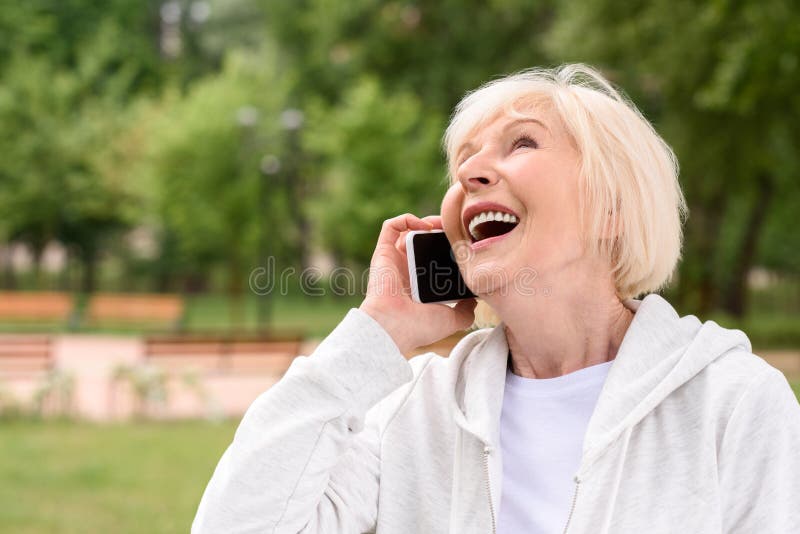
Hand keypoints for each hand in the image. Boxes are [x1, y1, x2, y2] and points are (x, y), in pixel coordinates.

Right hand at [359, 213, 476, 354]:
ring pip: (408, 230)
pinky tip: (424, 226)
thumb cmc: (417, 327)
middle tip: (456, 232)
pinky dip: (406, 220)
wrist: (393, 327)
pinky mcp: (383, 252)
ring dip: (427, 222)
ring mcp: (394, 260)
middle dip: (440, 232)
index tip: (464, 246)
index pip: (434, 260)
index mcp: (420, 285)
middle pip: (424, 241)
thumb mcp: (451, 320)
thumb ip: (465, 310)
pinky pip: (390, 227)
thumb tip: (475, 300)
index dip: (448, 249)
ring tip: (443, 224)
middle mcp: (406, 270)